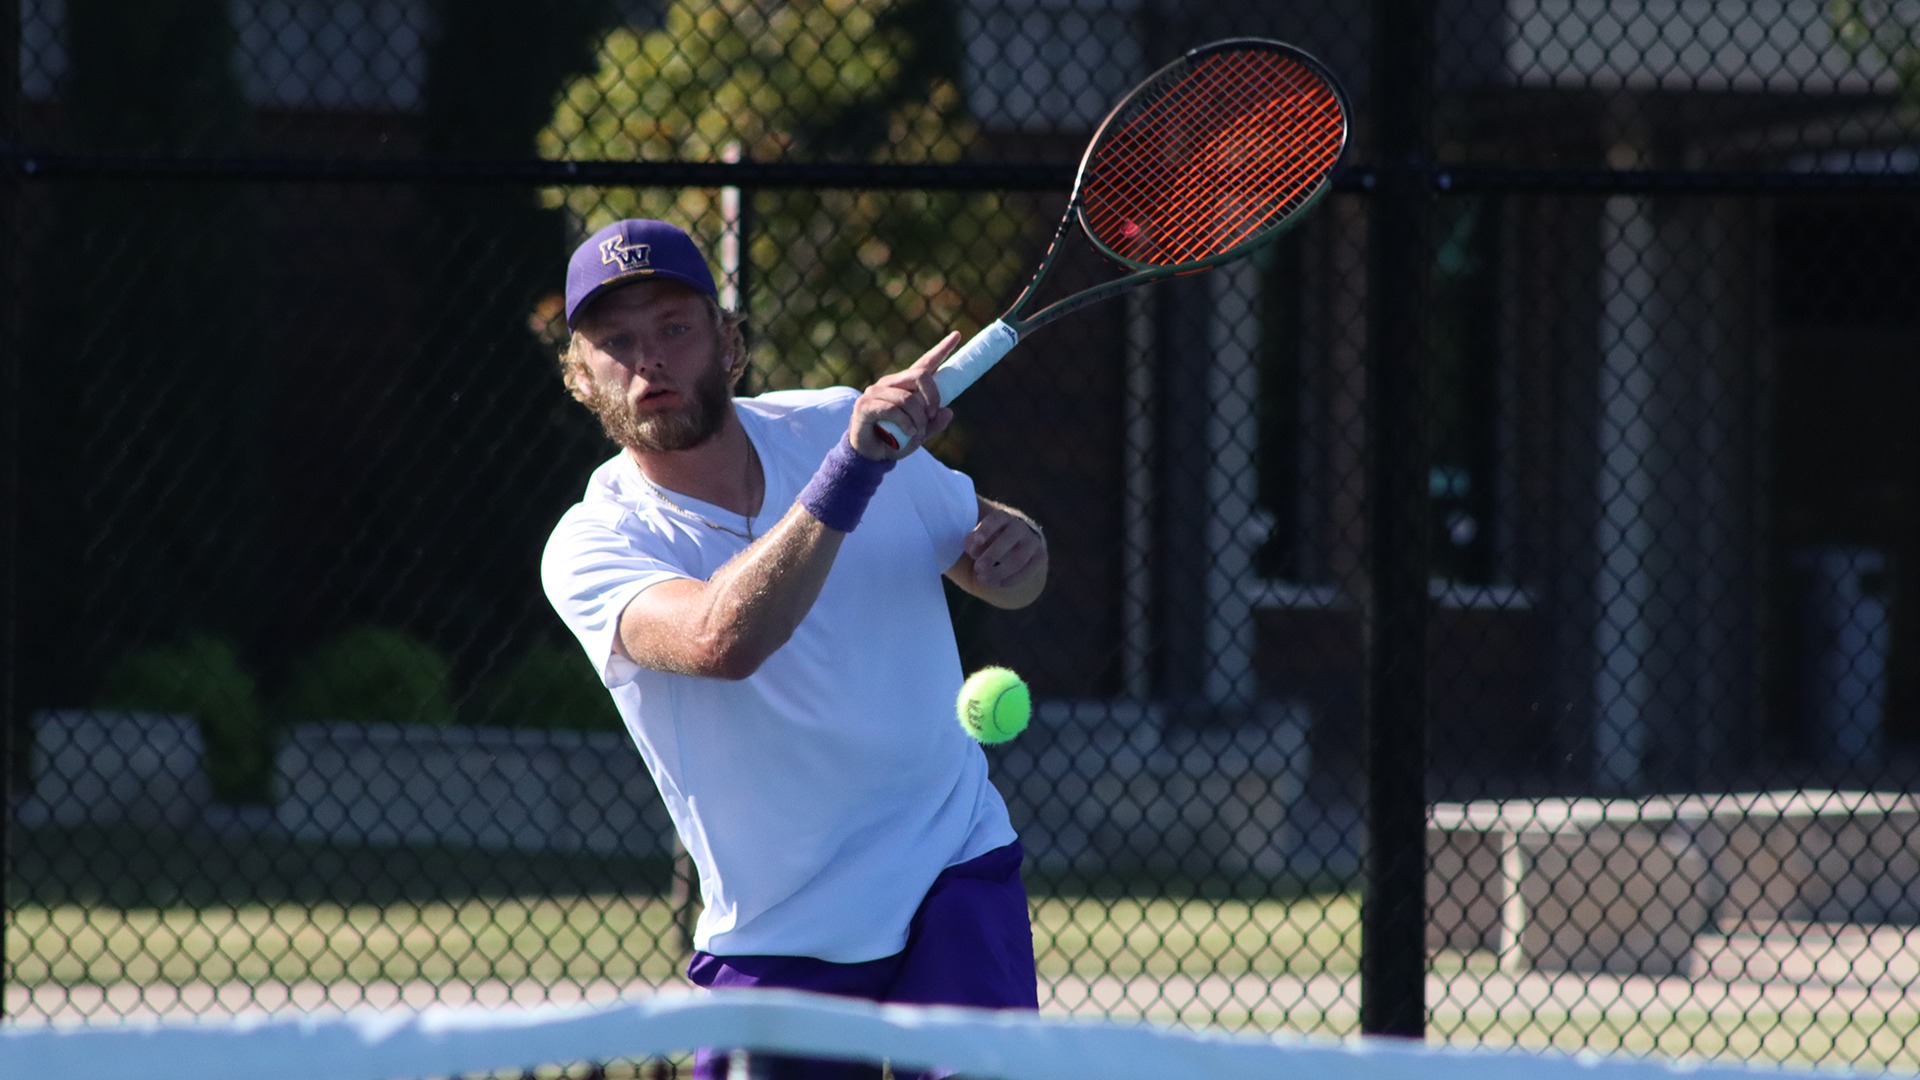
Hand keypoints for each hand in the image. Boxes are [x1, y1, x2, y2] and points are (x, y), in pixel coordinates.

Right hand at [849, 332, 960, 459]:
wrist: (870, 455)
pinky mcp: (865, 405)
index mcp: (905, 386)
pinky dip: (905, 424)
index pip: (925, 363)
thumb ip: (934, 424)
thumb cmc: (894, 441)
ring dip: (918, 420)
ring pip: (908, 398)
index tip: (957, 335)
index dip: (941, 349)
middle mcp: (890, 383)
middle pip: (920, 375)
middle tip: (932, 416)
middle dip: (933, 397)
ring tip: (916, 433)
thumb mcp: (920, 433)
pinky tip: (908, 433)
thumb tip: (948, 412)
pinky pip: (893, 409)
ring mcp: (876, 392)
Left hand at [963, 507, 1046, 590]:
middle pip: (1008, 540)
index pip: (996, 519)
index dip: (986, 529)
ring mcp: (1032, 542)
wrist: (1014, 545)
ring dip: (1000, 571)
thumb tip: (973, 549)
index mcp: (1002, 518)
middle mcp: (1019, 527)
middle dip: (992, 555)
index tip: (977, 540)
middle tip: (977, 568)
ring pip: (1018, 558)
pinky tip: (998, 583)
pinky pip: (1028, 570)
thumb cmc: (989, 541)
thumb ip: (972, 542)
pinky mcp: (1040, 556)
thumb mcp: (978, 538)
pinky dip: (1012, 579)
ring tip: (982, 579)